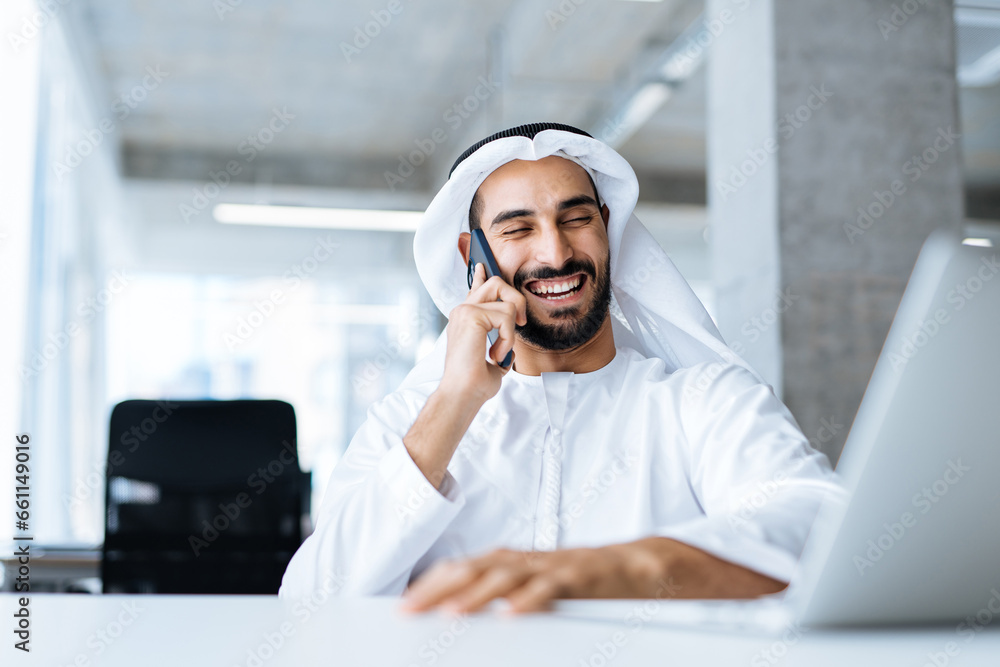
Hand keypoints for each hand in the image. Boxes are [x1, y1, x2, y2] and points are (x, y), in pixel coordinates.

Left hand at [398, 544, 665, 614]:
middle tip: (409, 610)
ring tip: (451, 613)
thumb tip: (457, 609)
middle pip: (473, 570)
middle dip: (438, 590)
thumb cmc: (578, 582)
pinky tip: (510, 614)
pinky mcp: (578, 578)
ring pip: (506, 576)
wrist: (633, 567)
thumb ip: (500, 593)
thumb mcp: (532, 586)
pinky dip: (530, 600)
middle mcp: (524, 561)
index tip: (402, 607)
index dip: (430, 586)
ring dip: (476, 594)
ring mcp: (550, 567)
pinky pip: (550, 588)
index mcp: (510, 563)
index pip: (461, 570)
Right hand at [440, 263, 526, 403]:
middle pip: (496, 283)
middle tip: (519, 325)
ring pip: (507, 302)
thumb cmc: (475, 383)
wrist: (463, 394)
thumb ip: (501, 344)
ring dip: (510, 332)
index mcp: (465, 319)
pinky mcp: (471, 315)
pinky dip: (507, 338)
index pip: (475, 289)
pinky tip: (495, 354)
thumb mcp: (494, 358)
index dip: (482, 275)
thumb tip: (512, 346)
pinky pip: (506, 317)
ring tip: (499, 352)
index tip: (481, 266)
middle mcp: (462, 311)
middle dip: (516, 299)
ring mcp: (465, 311)